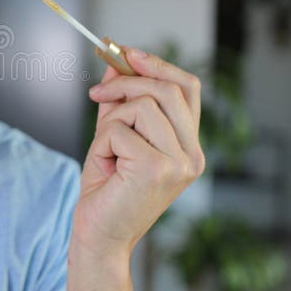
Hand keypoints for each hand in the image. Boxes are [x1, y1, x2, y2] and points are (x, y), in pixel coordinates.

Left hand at [71, 48, 204, 258]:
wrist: (97, 237)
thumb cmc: (106, 191)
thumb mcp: (112, 137)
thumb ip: (119, 103)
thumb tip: (116, 65)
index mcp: (190, 147)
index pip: (188, 89)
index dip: (159, 65)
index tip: (127, 54)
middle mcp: (193, 155)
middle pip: (168, 89)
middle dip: (127, 82)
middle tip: (97, 93)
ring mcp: (180, 163)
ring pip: (142, 106)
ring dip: (110, 120)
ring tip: (104, 148)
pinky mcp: (157, 169)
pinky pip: (120, 129)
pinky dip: (101, 141)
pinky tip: (104, 165)